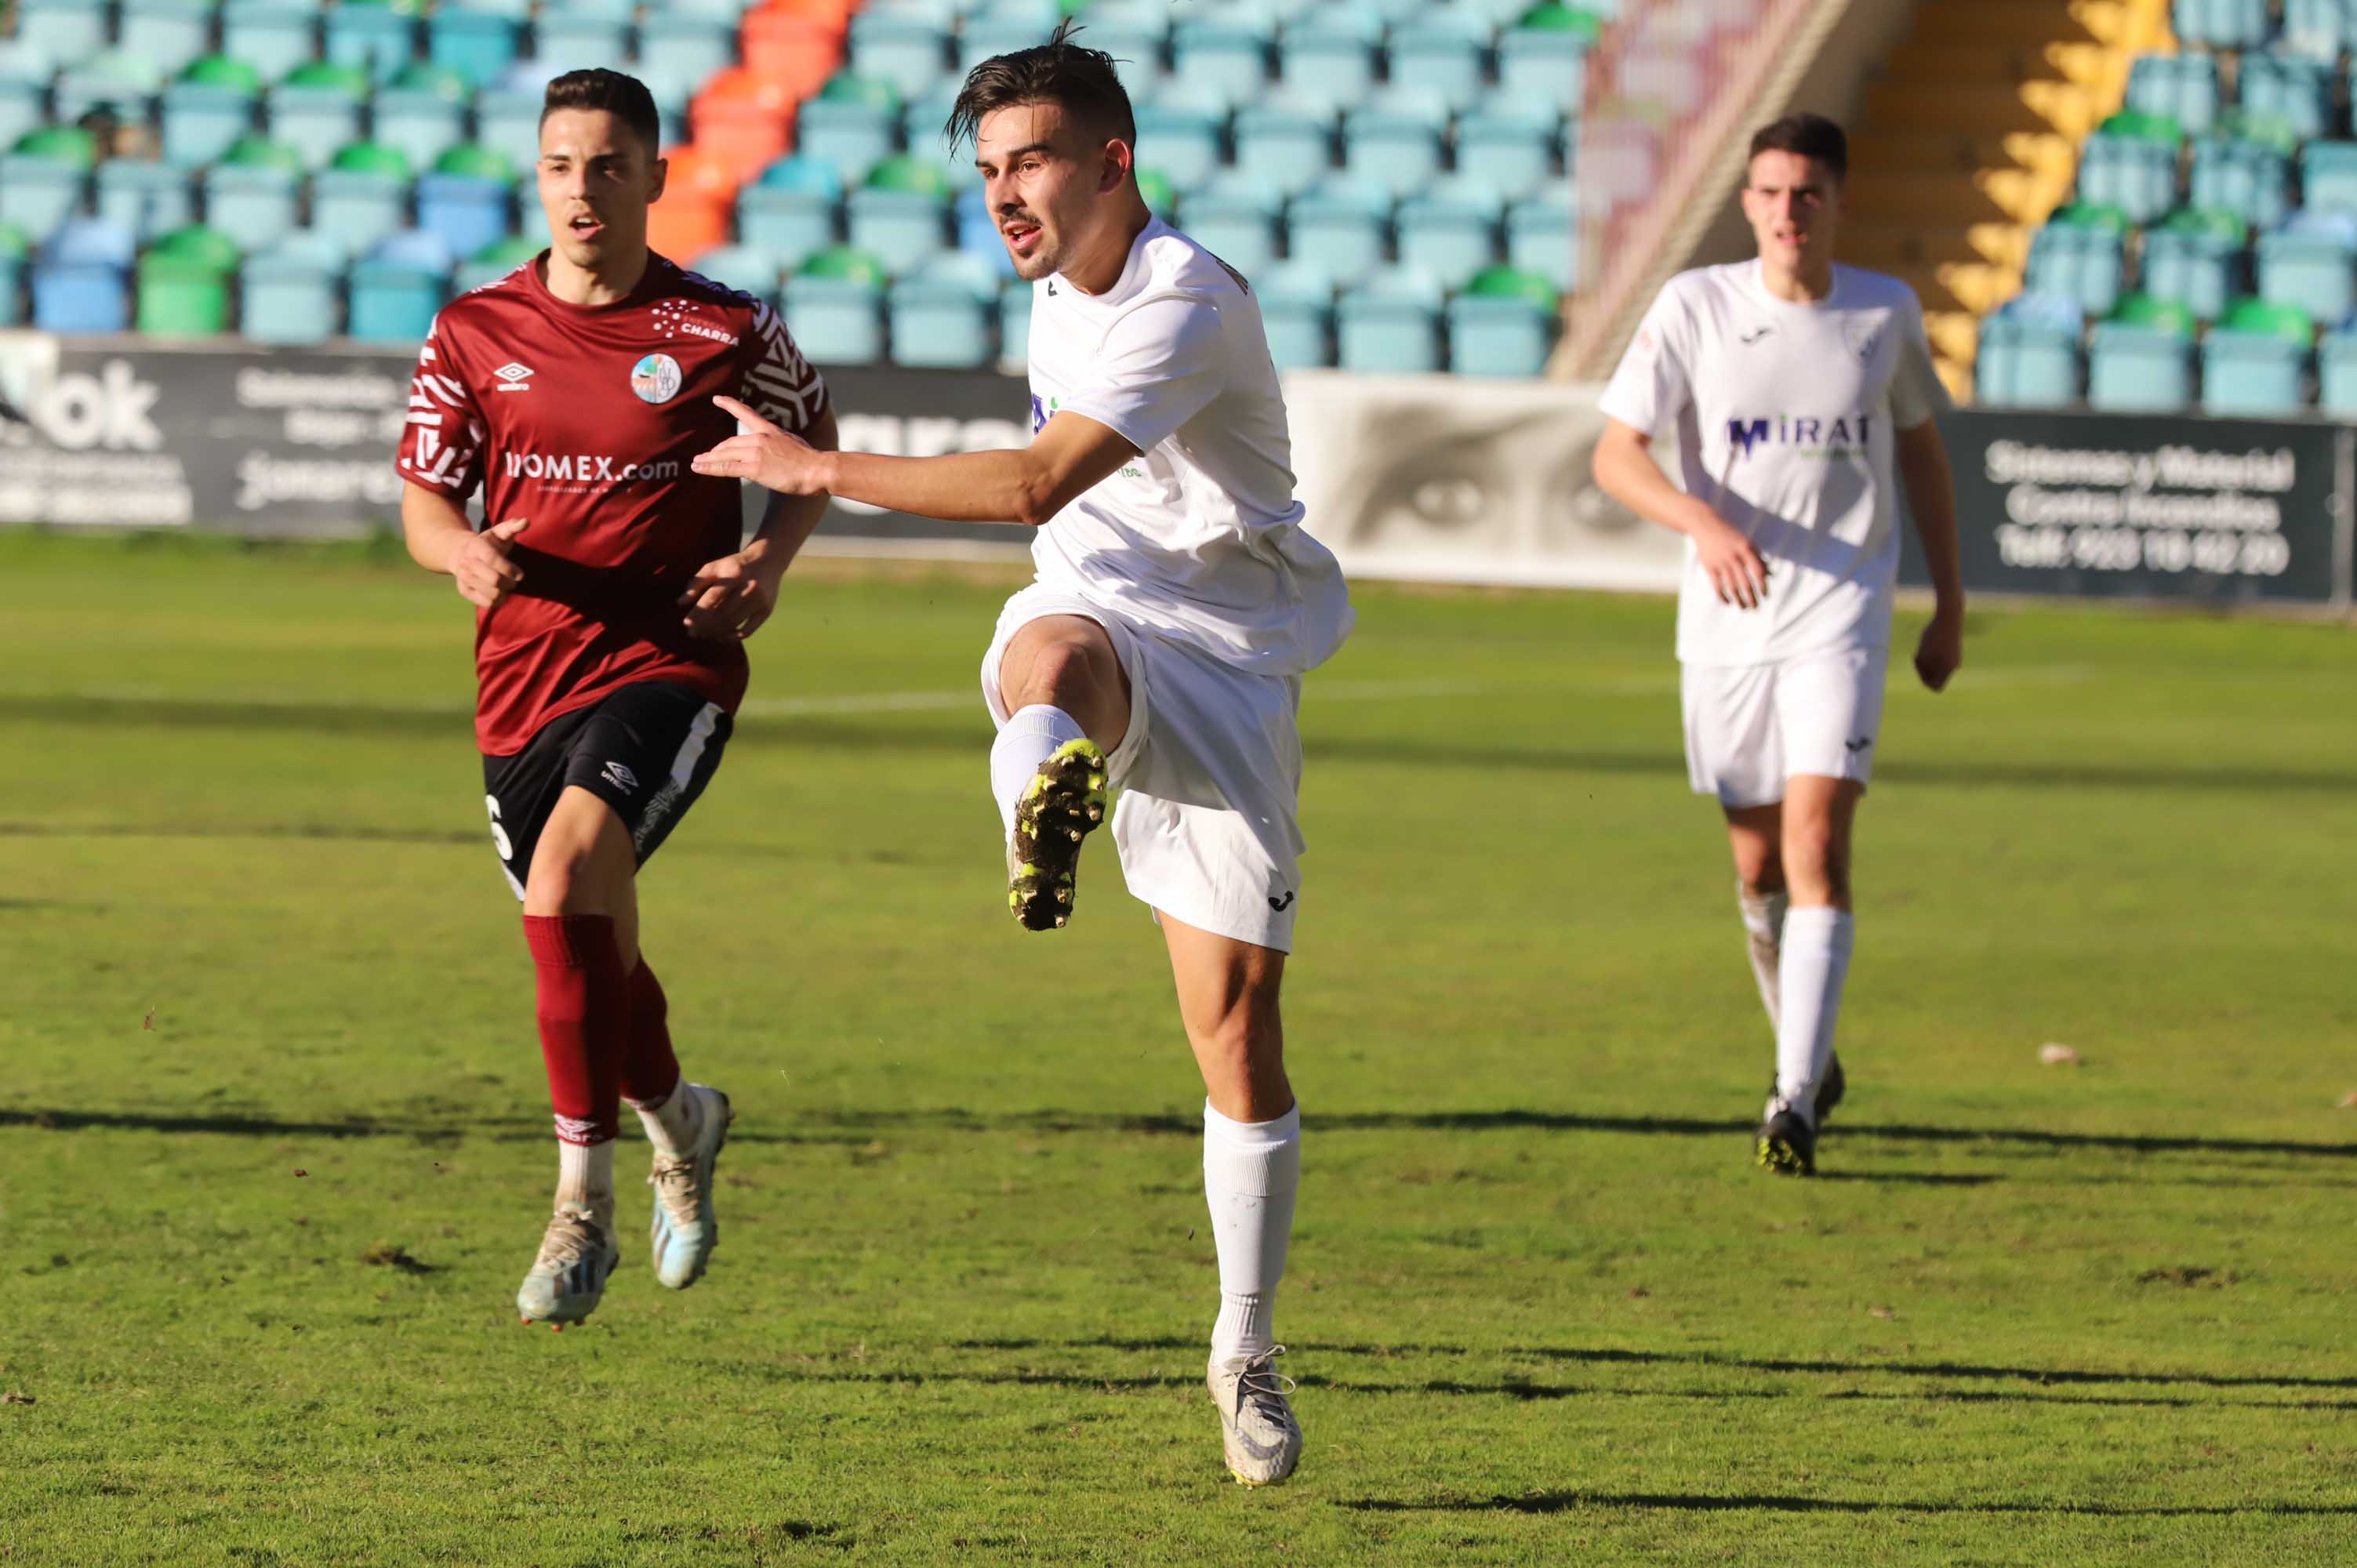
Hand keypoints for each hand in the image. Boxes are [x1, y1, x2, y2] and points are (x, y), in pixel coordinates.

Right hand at [452, 517, 527, 608]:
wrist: (461, 553)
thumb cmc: (489, 542)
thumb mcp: (499, 532)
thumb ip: (512, 526)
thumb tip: (526, 521)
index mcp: (477, 546)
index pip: (492, 559)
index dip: (509, 569)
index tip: (520, 575)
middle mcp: (467, 562)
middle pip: (494, 580)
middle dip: (510, 583)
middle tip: (515, 580)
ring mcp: (464, 577)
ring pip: (492, 594)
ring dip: (505, 592)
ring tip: (507, 585)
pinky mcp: (464, 590)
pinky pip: (487, 603)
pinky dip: (498, 601)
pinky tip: (500, 592)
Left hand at [678, 540, 780, 641]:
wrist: (768, 560)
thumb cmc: (734, 566)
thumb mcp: (714, 567)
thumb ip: (696, 583)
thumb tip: (680, 603)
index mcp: (734, 574)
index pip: (713, 597)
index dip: (699, 612)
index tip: (687, 623)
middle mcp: (749, 587)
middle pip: (722, 613)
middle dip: (705, 626)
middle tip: (692, 633)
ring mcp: (760, 601)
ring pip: (733, 623)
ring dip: (715, 632)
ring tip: (704, 634)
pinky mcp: (766, 611)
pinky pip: (747, 630)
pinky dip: (732, 637)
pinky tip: (721, 636)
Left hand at [691, 396, 829, 494]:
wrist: (817, 469)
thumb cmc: (811, 462)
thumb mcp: (794, 444)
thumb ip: (780, 445)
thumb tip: (774, 453)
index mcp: (770, 430)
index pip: (746, 413)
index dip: (729, 405)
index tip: (717, 398)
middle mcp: (760, 438)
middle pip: (730, 443)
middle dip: (716, 450)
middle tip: (704, 456)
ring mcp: (756, 453)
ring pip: (724, 454)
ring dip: (708, 459)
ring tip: (697, 463)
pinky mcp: (754, 468)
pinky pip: (726, 467)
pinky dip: (709, 468)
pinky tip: (699, 468)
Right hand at [1693, 516, 1769, 608]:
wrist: (1705, 525)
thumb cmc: (1730, 535)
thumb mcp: (1746, 542)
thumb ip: (1758, 558)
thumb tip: (1770, 575)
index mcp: (1746, 549)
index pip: (1758, 571)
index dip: (1763, 585)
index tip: (1765, 595)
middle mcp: (1734, 557)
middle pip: (1746, 583)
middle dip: (1752, 598)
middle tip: (1756, 607)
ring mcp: (1721, 563)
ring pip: (1732, 587)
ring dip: (1739, 600)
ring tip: (1744, 608)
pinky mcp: (1710, 567)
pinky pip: (1717, 587)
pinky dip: (1723, 597)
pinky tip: (1729, 602)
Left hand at [1914, 605, 1963, 691]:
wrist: (1949, 615)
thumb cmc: (1934, 636)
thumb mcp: (1923, 655)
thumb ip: (1923, 670)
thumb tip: (1927, 680)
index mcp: (1949, 670)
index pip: (1936, 687)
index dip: (1923, 681)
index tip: (1917, 667)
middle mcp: (1955, 666)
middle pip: (1935, 677)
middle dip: (1923, 669)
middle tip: (1917, 655)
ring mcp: (1955, 657)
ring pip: (1936, 666)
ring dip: (1926, 661)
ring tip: (1921, 648)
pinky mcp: (1953, 647)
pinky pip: (1939, 657)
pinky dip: (1931, 653)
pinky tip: (1926, 642)